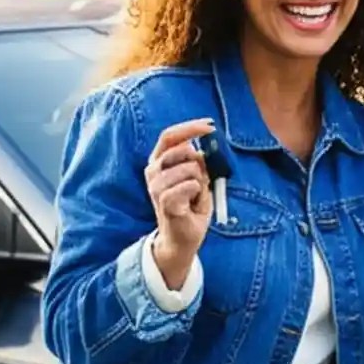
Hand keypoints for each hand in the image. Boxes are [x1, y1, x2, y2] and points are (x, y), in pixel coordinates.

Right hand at [144, 118, 215, 287]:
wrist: (182, 238)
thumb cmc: (190, 205)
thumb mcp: (198, 178)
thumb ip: (199, 161)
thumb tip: (205, 148)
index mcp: (158, 161)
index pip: (170, 135)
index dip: (190, 127)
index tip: (211, 125)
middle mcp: (152, 170)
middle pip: (182, 150)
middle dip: (200, 162)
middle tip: (201, 180)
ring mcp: (155, 186)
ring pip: (189, 168)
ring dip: (200, 180)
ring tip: (194, 196)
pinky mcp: (163, 201)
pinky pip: (191, 185)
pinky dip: (198, 192)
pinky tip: (192, 202)